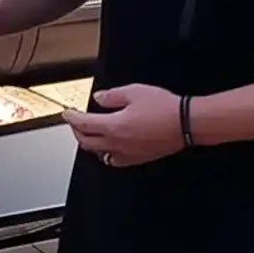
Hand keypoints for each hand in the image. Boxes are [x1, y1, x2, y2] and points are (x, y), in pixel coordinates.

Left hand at [62, 84, 183, 167]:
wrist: (186, 123)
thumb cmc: (163, 107)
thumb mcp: (134, 92)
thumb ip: (112, 96)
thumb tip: (98, 99)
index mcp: (114, 126)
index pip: (84, 124)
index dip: (73, 118)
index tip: (67, 113)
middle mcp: (117, 143)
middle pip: (87, 142)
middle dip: (77, 131)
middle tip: (74, 123)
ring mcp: (128, 154)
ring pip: (99, 153)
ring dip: (90, 143)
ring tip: (88, 134)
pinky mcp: (138, 159)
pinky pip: (115, 160)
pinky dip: (106, 154)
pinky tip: (108, 148)